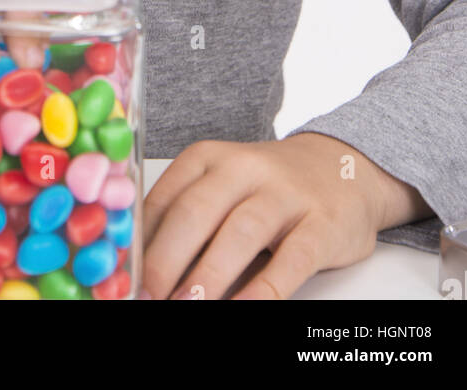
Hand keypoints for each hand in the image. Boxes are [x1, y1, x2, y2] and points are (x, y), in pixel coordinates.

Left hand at [141, 131, 432, 299]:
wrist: (341, 168)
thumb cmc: (266, 187)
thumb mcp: (221, 186)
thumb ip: (185, 217)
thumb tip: (139, 268)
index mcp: (207, 158)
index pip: (165, 198)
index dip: (141, 241)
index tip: (125, 276)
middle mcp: (243, 168)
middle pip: (196, 212)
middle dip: (167, 259)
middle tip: (150, 294)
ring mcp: (284, 195)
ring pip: (240, 232)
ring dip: (210, 274)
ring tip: (188, 304)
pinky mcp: (321, 224)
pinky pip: (291, 259)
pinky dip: (265, 289)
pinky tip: (246, 307)